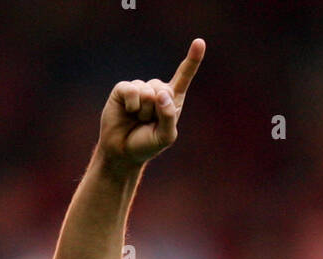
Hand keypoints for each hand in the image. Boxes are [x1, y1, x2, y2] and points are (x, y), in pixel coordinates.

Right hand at [98, 37, 204, 167]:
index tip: (200, 42)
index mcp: (172, 100)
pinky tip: (128, 111)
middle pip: (163, 89)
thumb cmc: (146, 144)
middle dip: (156, 110)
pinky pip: (132, 91)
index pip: (184, 77)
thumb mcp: (165, 137)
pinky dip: (132, 105)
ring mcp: (140, 87)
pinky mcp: (123, 89)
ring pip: (148, 92)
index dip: (192, 60)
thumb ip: (168, 116)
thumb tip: (161, 93)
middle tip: (148, 123)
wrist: (122, 152)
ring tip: (138, 119)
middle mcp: (157, 90)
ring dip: (144, 112)